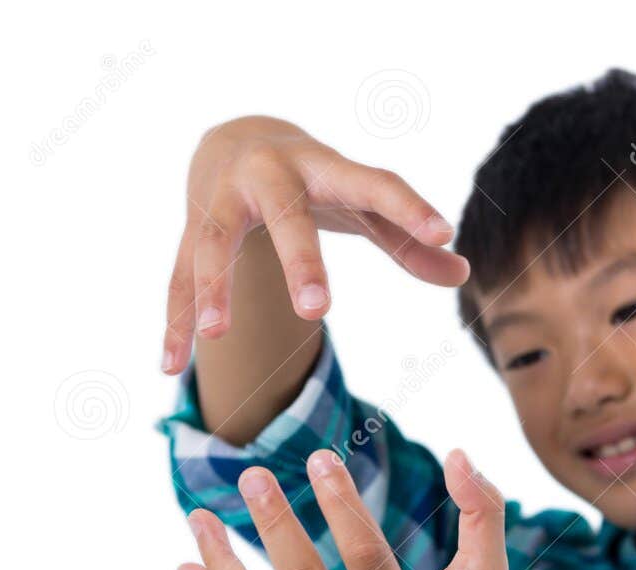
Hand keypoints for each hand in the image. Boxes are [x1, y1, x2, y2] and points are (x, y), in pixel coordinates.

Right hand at [163, 115, 469, 371]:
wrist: (233, 136)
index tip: (443, 232)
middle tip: (318, 310)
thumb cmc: (314, 179)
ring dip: (213, 287)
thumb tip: (465, 273)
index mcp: (324, 167)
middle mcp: (269, 176)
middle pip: (286, 215)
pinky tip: (170, 367)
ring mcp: (223, 200)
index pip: (374, 183)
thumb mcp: (361, 201)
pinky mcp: (190, 229)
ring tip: (216, 335)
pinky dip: (174, 322)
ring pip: (214, 242)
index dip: (410, 206)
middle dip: (299, 259)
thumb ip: (408, 238)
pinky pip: (176, 277)